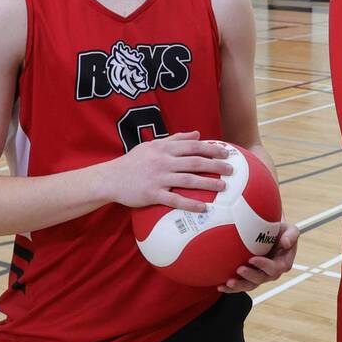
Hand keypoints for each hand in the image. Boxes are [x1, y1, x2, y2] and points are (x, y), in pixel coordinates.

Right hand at [101, 130, 231, 211]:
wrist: (111, 178)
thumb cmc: (133, 162)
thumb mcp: (152, 145)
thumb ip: (175, 139)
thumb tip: (197, 134)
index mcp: (164, 149)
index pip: (192, 146)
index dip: (211, 149)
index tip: (226, 152)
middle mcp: (163, 161)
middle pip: (194, 162)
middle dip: (215, 165)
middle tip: (231, 169)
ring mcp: (158, 178)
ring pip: (188, 180)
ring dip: (207, 183)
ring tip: (223, 186)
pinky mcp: (152, 194)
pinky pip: (174, 199)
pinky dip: (190, 203)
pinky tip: (203, 207)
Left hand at [220, 221, 299, 292]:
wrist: (268, 233)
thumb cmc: (280, 231)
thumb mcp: (290, 229)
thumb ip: (291, 235)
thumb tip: (285, 243)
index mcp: (283, 263)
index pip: (275, 267)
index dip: (264, 265)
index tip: (252, 259)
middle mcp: (271, 272)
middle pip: (262, 278)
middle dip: (250, 276)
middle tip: (239, 269)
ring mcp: (260, 276)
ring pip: (250, 285)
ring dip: (239, 285)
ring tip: (228, 282)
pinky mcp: (249, 278)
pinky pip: (241, 285)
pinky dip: (230, 288)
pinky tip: (221, 286)